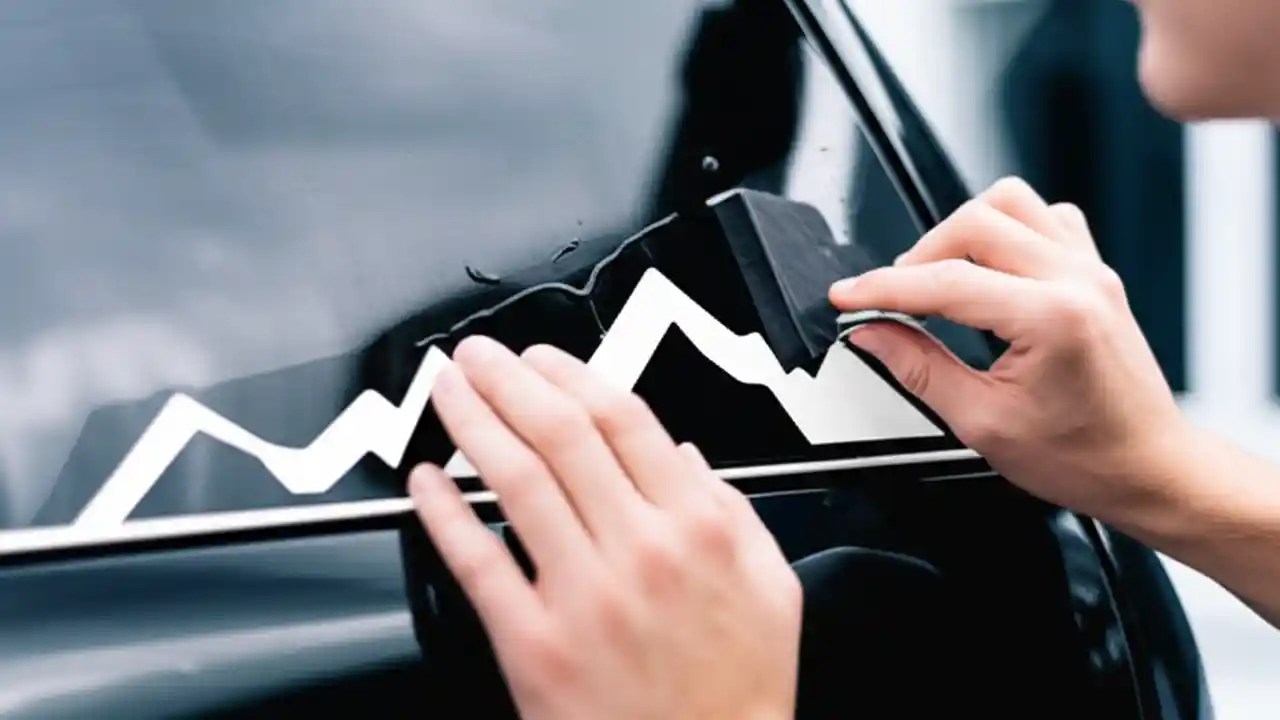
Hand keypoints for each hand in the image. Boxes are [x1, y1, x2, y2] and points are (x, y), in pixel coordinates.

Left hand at [408, 336, 800, 719]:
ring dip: (473, 421)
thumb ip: (732, 508)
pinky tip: (428, 480)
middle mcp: (639, 551)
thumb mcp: (770, 587)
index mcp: (698, 527)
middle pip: (561, 434)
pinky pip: (478, 564)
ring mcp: (584, 596)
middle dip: (509, 379)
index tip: (542, 358)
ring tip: (448, 390)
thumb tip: (686, 457)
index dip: (572, 373)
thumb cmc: (736, 691)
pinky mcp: (535, 646)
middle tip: (479, 354)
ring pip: (517, 481)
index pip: (624, 419)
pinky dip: (445, 513)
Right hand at [829, 178, 1191, 523]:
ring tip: (938, 275)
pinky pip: (1046, 217)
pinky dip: (1006, 230)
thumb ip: (918, 369)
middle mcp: (1077, 281)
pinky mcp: (1095, 272)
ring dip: (961, 231)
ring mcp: (1091, 271)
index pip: (946, 282)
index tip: (848, 296)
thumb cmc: (1082, 457)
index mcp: (1052, 319)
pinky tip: (989, 268)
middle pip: (974, 223)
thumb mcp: (982, 424)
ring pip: (1010, 203)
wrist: (1148, 467)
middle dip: (919, 256)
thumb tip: (872, 334)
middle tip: (891, 297)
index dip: (883, 288)